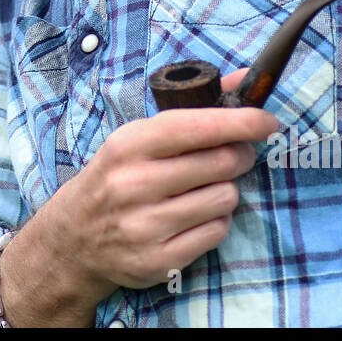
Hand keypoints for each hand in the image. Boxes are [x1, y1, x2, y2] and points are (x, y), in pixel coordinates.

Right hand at [44, 66, 277, 294]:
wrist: (74, 238)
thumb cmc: (116, 177)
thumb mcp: (138, 138)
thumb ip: (190, 111)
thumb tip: (244, 79)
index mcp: (128, 145)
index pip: (198, 127)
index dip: (241, 122)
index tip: (267, 122)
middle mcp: (133, 185)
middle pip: (221, 162)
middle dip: (239, 155)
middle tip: (234, 156)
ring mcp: (144, 226)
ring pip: (224, 198)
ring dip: (226, 191)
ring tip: (205, 190)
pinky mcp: (157, 261)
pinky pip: (217, 232)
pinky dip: (217, 222)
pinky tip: (196, 217)